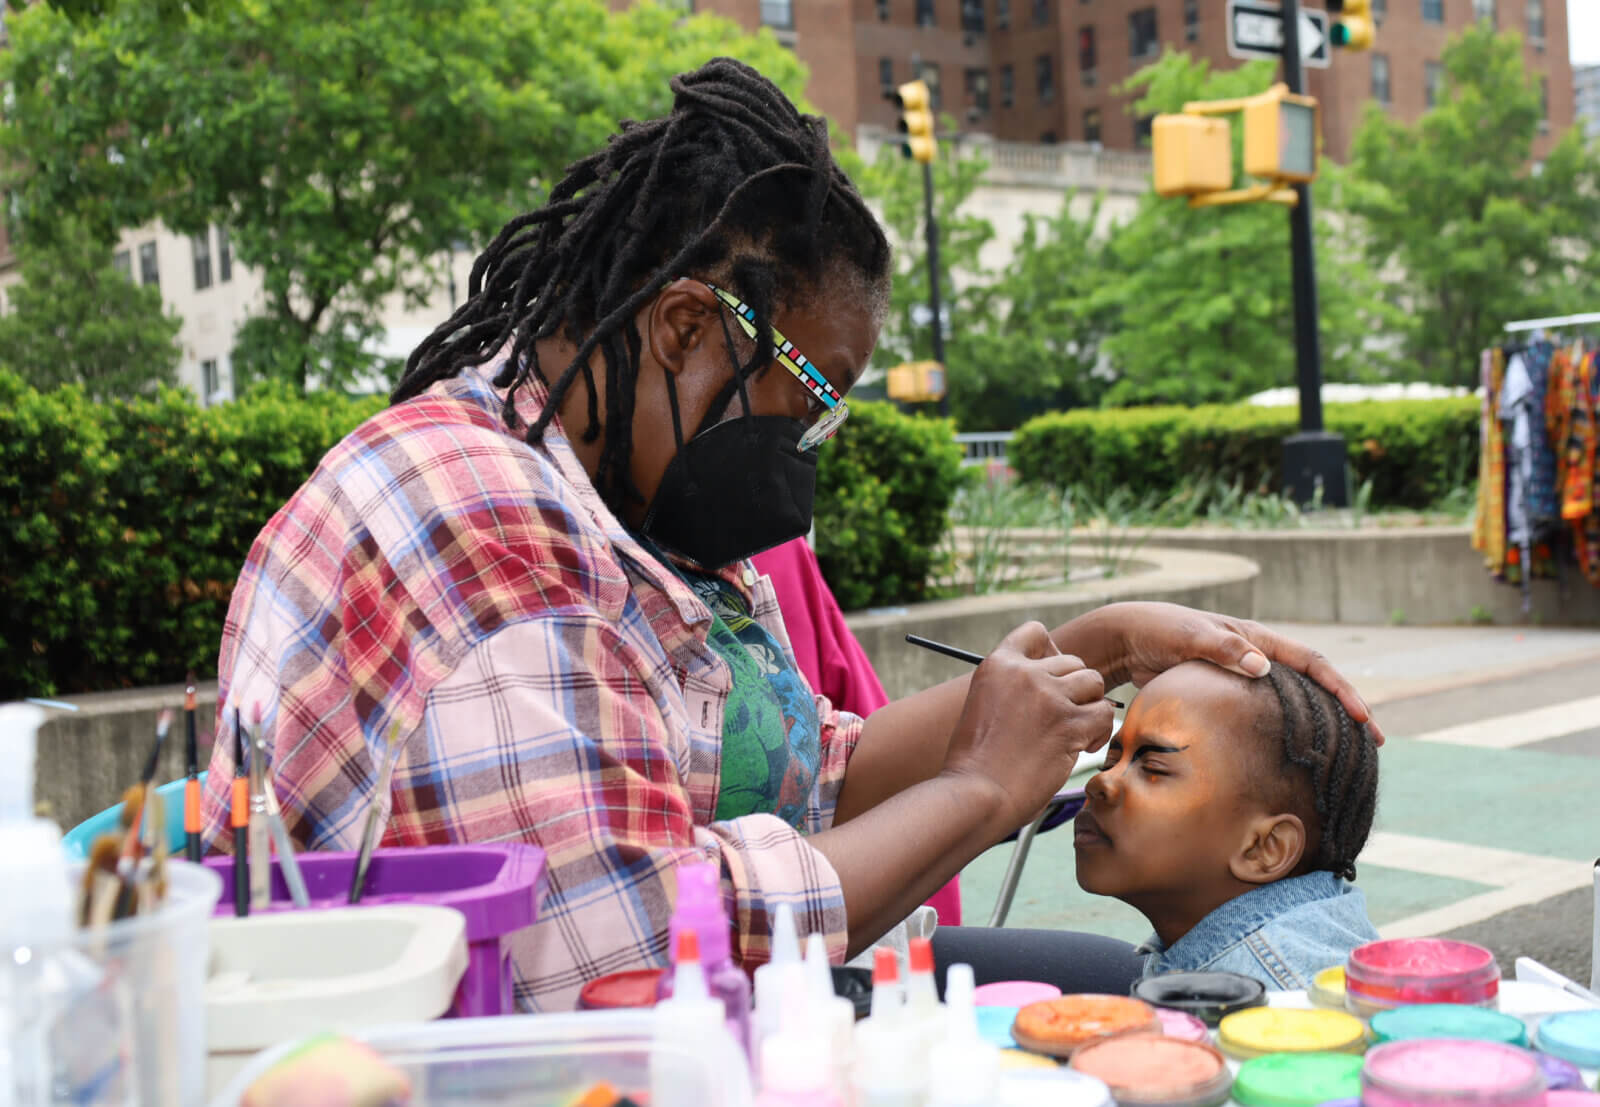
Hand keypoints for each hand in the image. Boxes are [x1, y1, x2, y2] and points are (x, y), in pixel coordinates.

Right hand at [941, 621, 1115, 832]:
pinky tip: (1080, 748)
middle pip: (1073, 662)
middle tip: (1063, 719)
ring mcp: (1050, 697)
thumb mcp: (983, 706)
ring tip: (1074, 733)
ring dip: (1090, 707)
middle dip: (1074, 690)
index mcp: (997, 664)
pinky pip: (1105, 713)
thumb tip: (1051, 684)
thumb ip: (1013, 688)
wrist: (976, 793)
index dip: (1051, 654)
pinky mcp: (1070, 724)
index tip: (1050, 680)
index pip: (1036, 632)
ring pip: (1094, 683)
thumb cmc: (976, 761)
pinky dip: (1099, 731)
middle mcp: (1025, 673)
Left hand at [1078, 602, 1384, 745]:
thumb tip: (1262, 667)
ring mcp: (1244, 677)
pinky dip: (1287, 732)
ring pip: (1294, 703)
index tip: (1362, 718)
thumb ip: (1222, 648)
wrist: (1126, 640)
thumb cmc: (1157, 631)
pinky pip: (1268, 714)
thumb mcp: (1188, 636)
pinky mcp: (1228, 695)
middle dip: (1346, 711)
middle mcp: (1257, 657)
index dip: (1340, 690)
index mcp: (1256, 639)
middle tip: (1374, 743)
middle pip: (1314, 685)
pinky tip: (1292, 757)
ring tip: (1344, 757)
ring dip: (1321, 725)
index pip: (1311, 663)